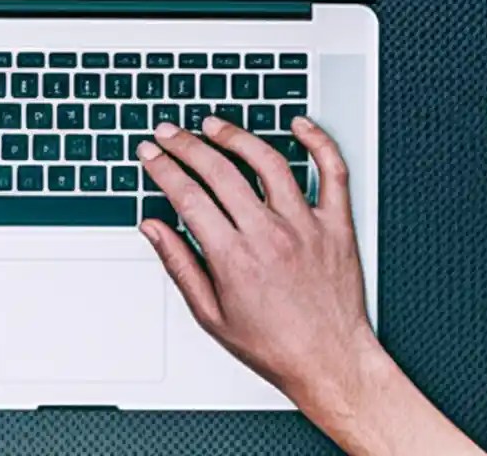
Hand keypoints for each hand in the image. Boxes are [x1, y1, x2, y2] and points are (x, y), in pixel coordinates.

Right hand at [138, 116, 484, 455]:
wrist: (329, 360)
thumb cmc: (275, 345)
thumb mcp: (211, 315)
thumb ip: (180, 265)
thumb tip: (154, 228)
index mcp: (234, 258)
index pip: (188, 196)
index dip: (163, 168)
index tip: (151, 155)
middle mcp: (269, 234)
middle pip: (219, 171)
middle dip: (186, 145)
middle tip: (170, 133)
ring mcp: (305, 225)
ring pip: (268, 161)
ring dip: (236, 136)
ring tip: (214, 125)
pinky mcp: (336, 224)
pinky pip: (331, 171)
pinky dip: (318, 142)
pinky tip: (299, 125)